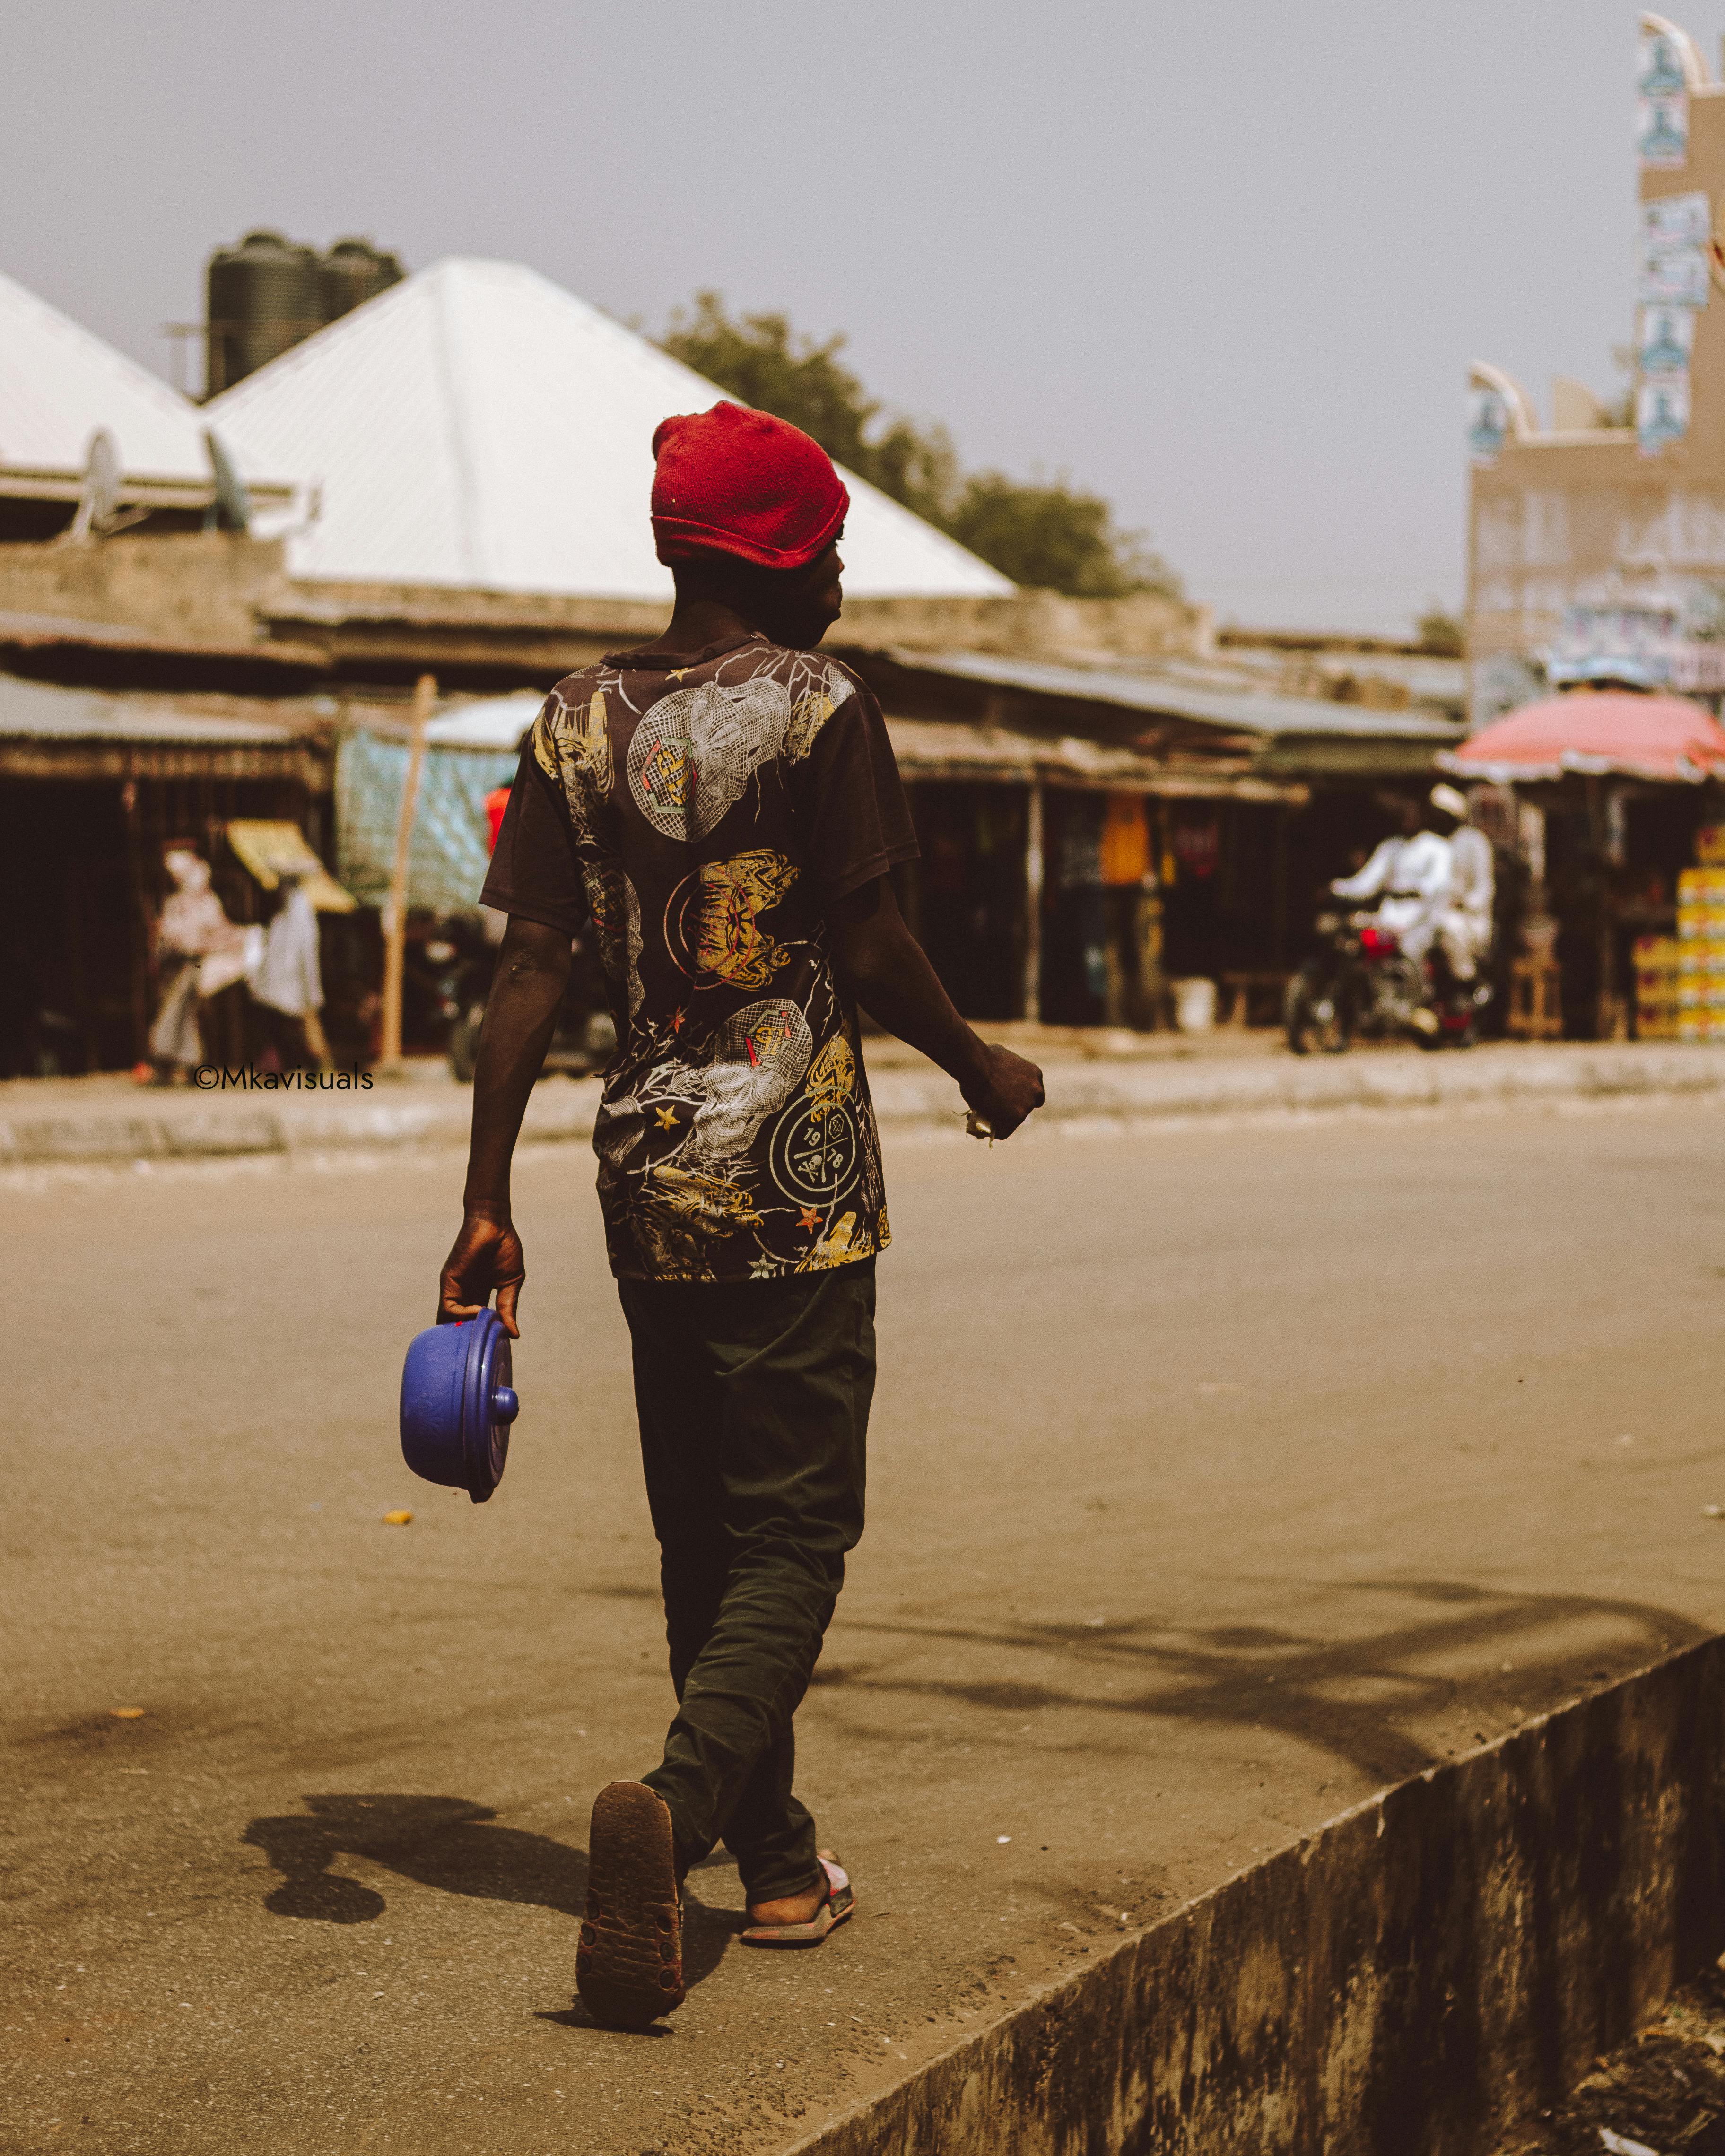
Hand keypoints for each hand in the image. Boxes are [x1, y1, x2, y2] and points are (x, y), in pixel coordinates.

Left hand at [438, 1205, 524, 1336]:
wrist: (494, 1222)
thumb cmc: (504, 1247)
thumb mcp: (511, 1283)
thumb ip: (509, 1307)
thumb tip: (514, 1335)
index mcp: (479, 1294)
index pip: (476, 1324)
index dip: (485, 1335)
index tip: (500, 1341)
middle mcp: (464, 1294)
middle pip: (460, 1327)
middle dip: (472, 1338)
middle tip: (488, 1344)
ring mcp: (455, 1289)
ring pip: (450, 1322)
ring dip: (467, 1330)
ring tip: (485, 1329)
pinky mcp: (449, 1281)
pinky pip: (449, 1308)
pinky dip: (463, 1315)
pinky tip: (481, 1311)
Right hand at [962, 1042, 1044, 1140]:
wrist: (978, 1065)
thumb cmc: (984, 1057)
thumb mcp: (1001, 1057)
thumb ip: (1005, 1070)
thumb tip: (995, 1075)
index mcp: (1034, 1074)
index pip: (1032, 1091)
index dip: (1019, 1096)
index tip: (1007, 1098)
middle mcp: (1036, 1091)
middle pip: (1026, 1106)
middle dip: (1012, 1108)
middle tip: (994, 1109)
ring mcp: (1027, 1106)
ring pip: (1015, 1120)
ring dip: (1002, 1120)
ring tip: (983, 1118)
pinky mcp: (1016, 1118)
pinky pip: (1004, 1131)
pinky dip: (995, 1132)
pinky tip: (983, 1130)